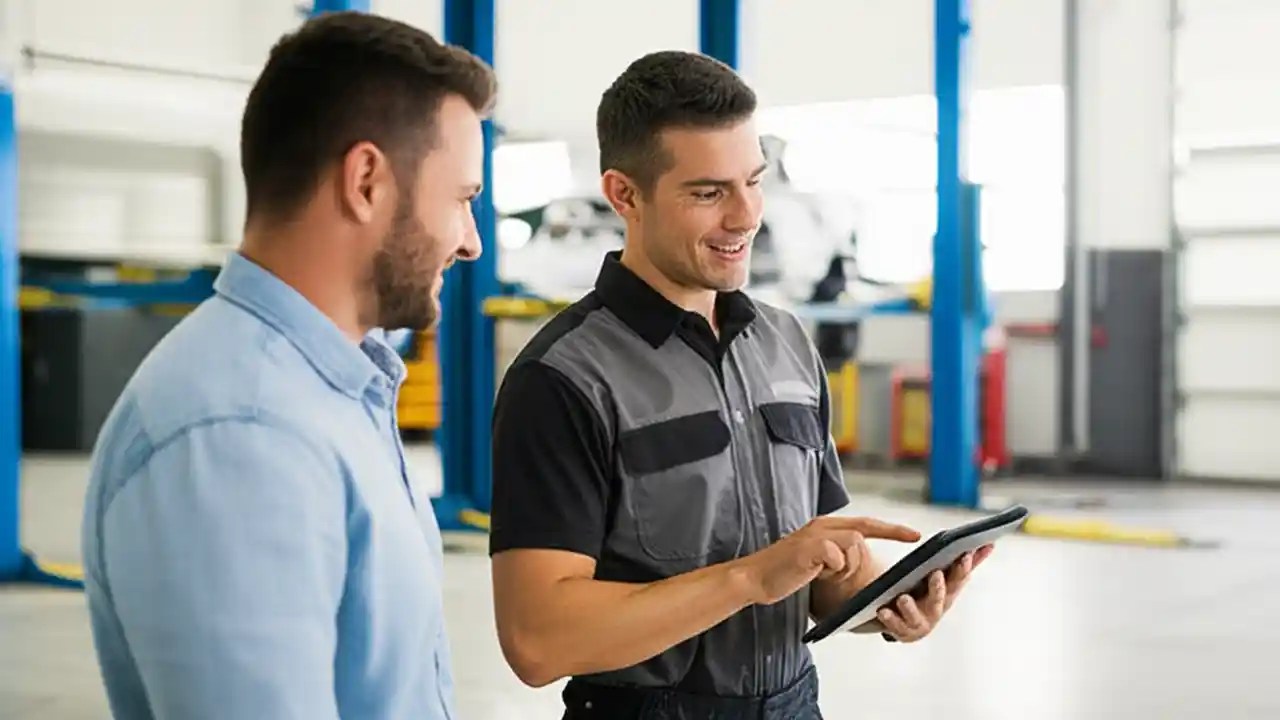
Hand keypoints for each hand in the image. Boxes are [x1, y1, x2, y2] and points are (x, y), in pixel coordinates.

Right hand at [739, 516, 919, 605]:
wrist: (754, 578)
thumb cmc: (784, 573)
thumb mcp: (816, 561)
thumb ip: (835, 555)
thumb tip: (857, 561)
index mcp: (825, 527)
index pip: (865, 523)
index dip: (891, 529)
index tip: (915, 535)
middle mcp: (822, 525)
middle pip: (861, 534)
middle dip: (860, 559)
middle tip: (845, 573)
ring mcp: (815, 534)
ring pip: (853, 545)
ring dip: (844, 567)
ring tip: (821, 575)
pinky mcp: (809, 547)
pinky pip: (836, 556)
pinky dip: (831, 569)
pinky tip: (814, 574)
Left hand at [875, 544, 993, 641]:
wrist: (897, 615)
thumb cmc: (922, 590)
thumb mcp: (940, 571)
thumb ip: (959, 559)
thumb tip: (988, 544)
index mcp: (947, 591)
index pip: (959, 577)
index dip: (963, 567)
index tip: (965, 554)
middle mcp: (937, 608)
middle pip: (941, 597)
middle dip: (939, 586)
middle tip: (935, 574)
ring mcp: (920, 622)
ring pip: (916, 615)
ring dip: (911, 607)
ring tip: (902, 598)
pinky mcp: (902, 632)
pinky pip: (895, 626)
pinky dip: (890, 619)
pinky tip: (882, 610)